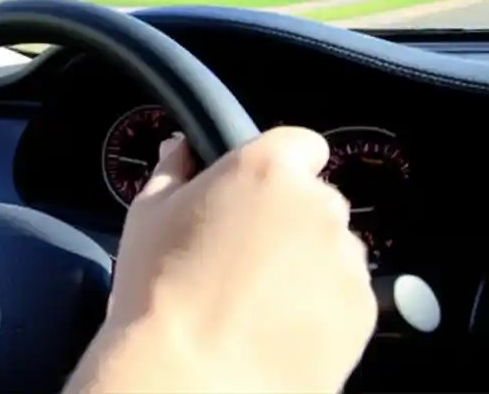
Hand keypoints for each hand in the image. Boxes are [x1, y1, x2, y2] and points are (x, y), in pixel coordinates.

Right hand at [66, 127, 376, 393]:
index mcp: (264, 169)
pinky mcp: (364, 309)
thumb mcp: (148, 215)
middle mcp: (316, 206)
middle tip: (240, 252)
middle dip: (286, 218)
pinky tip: (275, 323)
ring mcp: (345, 259)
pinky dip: (320, 303)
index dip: (275, 165)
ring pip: (332, 247)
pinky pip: (345, 293)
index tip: (252, 192)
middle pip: (314, 198)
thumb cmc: (161, 294)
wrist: (194, 376)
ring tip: (255, 297)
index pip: (298, 142)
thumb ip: (174, 170)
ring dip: (305, 261)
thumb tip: (182, 150)